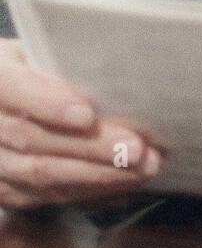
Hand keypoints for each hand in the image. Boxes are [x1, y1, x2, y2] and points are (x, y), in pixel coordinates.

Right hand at [0, 39, 161, 208]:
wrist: (0, 103)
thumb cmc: (27, 68)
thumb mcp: (34, 51)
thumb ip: (60, 63)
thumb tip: (112, 76)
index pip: (15, 91)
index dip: (49, 105)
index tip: (88, 115)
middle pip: (35, 140)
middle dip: (90, 148)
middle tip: (136, 150)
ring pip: (40, 174)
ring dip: (97, 176)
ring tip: (141, 170)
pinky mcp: (4, 190)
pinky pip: (44, 196)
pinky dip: (87, 192)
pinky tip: (121, 185)